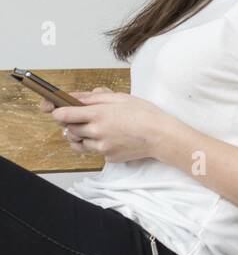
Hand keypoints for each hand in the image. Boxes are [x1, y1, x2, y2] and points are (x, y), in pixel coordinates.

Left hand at [50, 90, 178, 162]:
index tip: (58, 110)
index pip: (63, 114)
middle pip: (69, 130)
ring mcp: (102, 147)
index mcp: (98, 114)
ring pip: (78, 143)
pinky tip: (112, 138)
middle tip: (85, 119)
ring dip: (81, 136)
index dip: (58, 111)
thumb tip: (76, 98)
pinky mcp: (108, 157)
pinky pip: (94, 152)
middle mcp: (96, 132)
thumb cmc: (146, 115)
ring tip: (96, 130)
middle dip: (73, 124)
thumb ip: (95, 98)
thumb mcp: (121, 98)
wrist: (162, 136)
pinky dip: (98, 145)